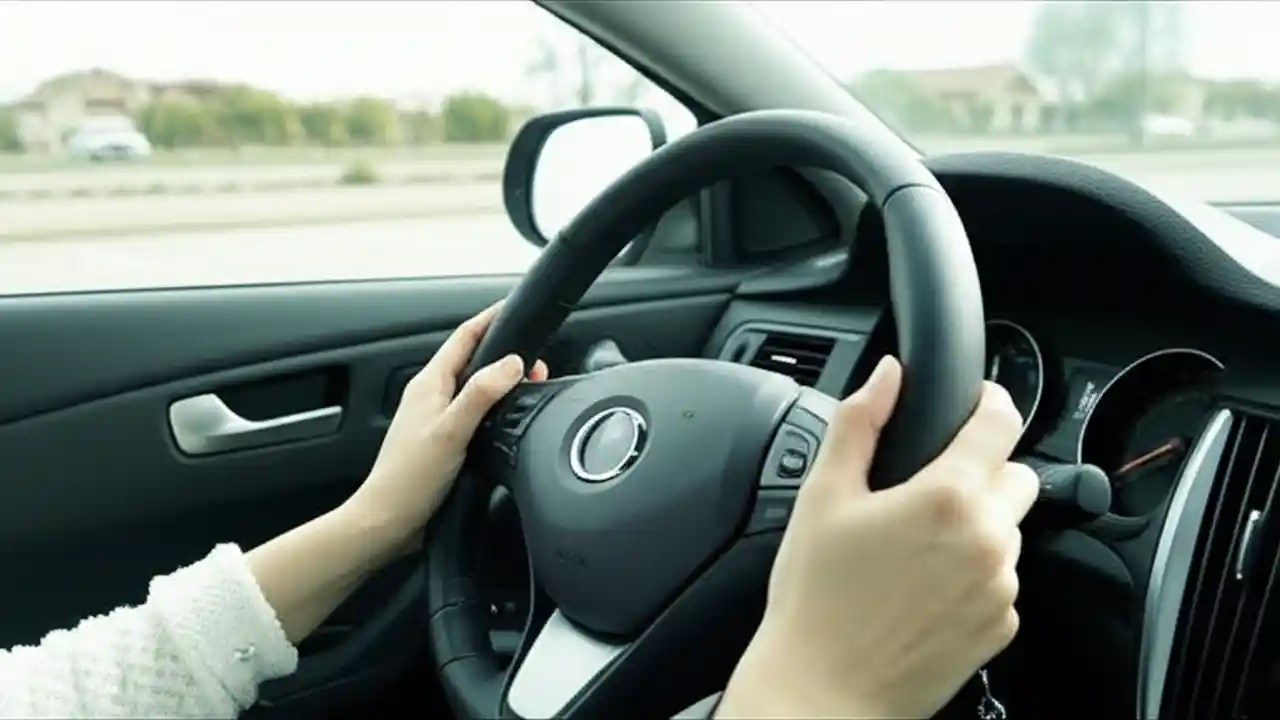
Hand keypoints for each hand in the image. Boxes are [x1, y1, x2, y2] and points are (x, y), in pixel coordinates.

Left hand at [343, 301, 547, 553]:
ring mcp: (436, 418)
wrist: (389, 520)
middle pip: (473, 360)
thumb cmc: (410, 478)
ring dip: (501, 381)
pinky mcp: (442, 440)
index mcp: (429, 384)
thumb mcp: (452, 430)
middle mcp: (431, 395)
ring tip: (529, 385)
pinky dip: (494, 407)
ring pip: (474, 387)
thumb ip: (481, 393)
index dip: (491, 319)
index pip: (465, 337)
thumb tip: (512, 362)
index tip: (515, 309)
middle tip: (538, 365)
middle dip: (506, 354)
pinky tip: (506, 420)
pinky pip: (473, 411)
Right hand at [718, 356, 1036, 718]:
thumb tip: (887, 375)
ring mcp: (1000, 588)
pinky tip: (922, 587)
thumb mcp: (823, 496)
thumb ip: (859, 423)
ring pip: (1009, 530)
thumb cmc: (815, 600)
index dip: (988, 401)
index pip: (1001, 422)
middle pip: (1016, 474)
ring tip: (913, 549)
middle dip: (980, 469)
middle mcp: (988, 541)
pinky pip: (1001, 579)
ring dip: (976, 525)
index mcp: (947, 498)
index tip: (973, 402)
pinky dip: (973, 573)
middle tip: (924, 489)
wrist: (822, 691)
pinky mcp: (1001, 627)